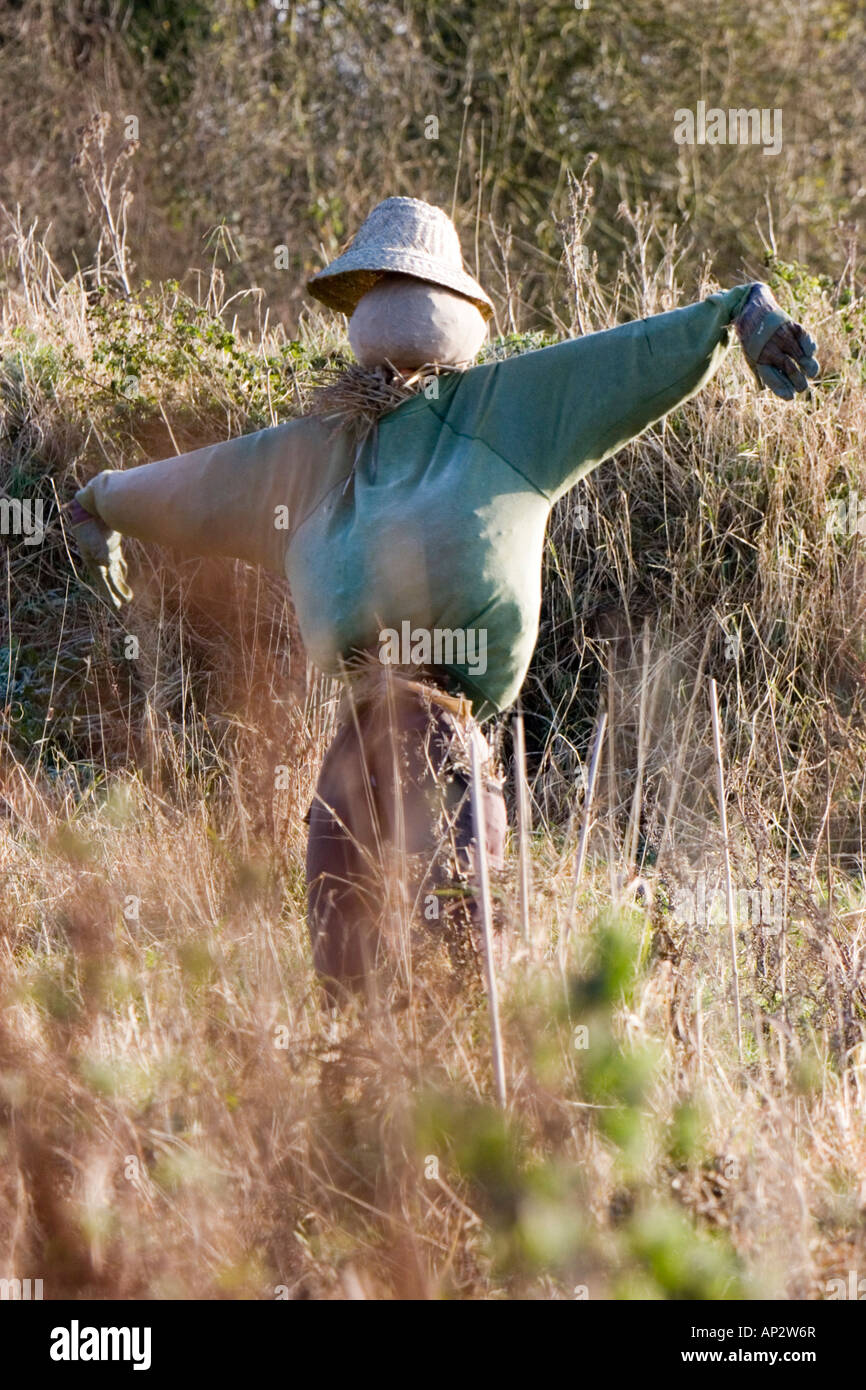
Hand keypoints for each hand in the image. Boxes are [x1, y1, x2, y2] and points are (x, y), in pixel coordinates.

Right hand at [67, 499, 132, 607]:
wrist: (91, 508)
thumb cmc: (92, 525)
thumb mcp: (95, 539)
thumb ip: (100, 550)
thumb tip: (107, 562)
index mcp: (93, 561)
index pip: (103, 581)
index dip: (109, 594)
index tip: (117, 606)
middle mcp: (98, 559)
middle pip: (109, 579)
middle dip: (117, 591)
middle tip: (125, 603)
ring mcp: (105, 552)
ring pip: (114, 572)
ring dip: (120, 582)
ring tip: (128, 595)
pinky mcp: (111, 545)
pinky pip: (117, 561)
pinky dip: (121, 569)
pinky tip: (124, 575)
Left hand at [736, 283, 818, 399]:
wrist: (752, 309)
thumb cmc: (752, 338)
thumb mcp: (750, 356)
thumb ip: (759, 372)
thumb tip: (764, 390)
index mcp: (759, 359)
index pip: (773, 379)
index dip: (783, 390)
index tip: (791, 397)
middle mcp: (772, 349)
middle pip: (791, 371)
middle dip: (800, 383)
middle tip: (802, 387)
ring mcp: (783, 337)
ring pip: (802, 357)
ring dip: (810, 368)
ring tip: (811, 373)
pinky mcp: (792, 326)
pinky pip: (805, 339)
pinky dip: (811, 348)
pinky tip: (810, 354)